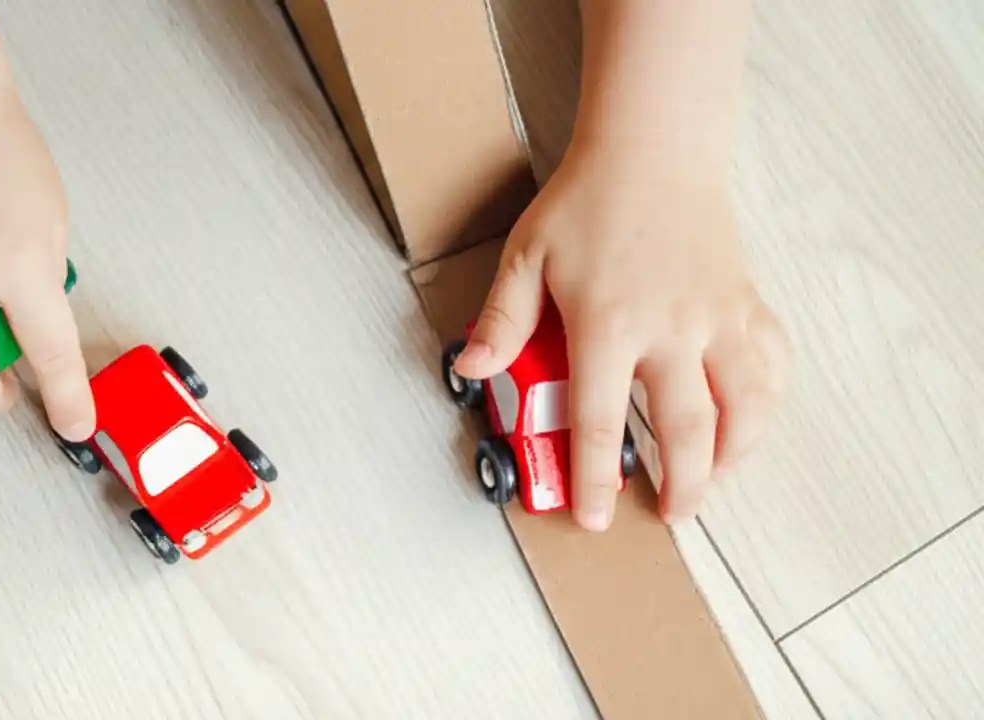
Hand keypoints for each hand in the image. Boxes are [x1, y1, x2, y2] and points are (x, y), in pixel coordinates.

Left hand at [453, 138, 791, 529]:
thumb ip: (502, 319)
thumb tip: (470, 367)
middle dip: (683, 486)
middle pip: (687, 430)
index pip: (602, 420)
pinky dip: (769, 403)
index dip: (597, 478)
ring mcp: (719, 316)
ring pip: (746, 406)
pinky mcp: (748, 303)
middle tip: (669, 513)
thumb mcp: (527, 255)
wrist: (653, 148)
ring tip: (712, 480)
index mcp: (608, 323)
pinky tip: (752, 422)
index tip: (595, 516)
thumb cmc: (587, 201)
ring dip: (734, 455)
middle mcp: (671, 328)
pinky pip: (774, 365)